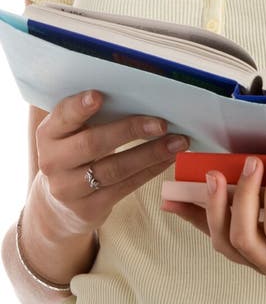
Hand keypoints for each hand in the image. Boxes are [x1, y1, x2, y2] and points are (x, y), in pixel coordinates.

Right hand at [31, 89, 188, 237]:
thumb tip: (142, 94)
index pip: (62, 116)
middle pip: (92, 143)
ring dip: (150, 154)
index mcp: (49, 134)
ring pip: (113, 169)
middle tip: (161, 123)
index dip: (79, 107)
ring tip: (177, 142)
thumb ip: (95, 116)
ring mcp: (69, 189)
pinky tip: (168, 159)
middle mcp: (53, 162)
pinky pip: (124, 187)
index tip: (99, 96)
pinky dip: (150, 171)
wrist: (60, 205)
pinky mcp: (88, 209)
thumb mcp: (73, 133)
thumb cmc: (76, 153)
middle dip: (130, 130)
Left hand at [161, 155, 265, 283]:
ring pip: (225, 243)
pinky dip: (194, 216)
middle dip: (242, 198)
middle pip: (245, 240)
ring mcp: (260, 260)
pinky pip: (216, 236)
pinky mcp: (248, 249)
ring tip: (212, 175)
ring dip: (213, 209)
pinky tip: (176, 199)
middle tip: (250, 161)